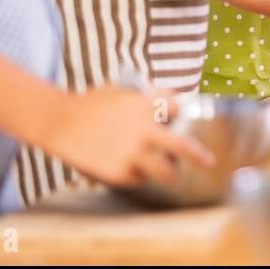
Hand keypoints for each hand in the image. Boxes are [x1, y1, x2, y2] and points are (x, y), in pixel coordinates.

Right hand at [38, 87, 213, 186]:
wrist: (60, 122)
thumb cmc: (91, 104)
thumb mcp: (121, 91)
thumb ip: (145, 97)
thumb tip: (171, 101)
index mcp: (145, 104)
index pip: (178, 107)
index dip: (178, 112)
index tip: (177, 116)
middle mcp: (143, 129)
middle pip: (183, 146)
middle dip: (199, 155)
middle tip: (209, 161)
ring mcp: (132, 153)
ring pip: (166, 171)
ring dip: (170, 170)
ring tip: (170, 170)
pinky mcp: (120, 171)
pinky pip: (139, 177)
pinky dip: (138, 173)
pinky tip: (128, 164)